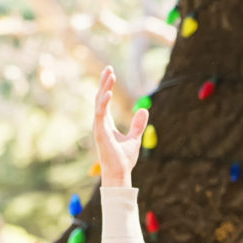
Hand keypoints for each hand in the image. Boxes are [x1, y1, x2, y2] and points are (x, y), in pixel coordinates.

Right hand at [91, 67, 145, 188]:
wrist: (120, 173)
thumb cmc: (124, 159)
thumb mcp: (135, 138)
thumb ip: (138, 124)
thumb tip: (144, 110)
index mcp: (106, 124)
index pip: (104, 101)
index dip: (107, 87)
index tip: (110, 73)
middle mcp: (100, 123)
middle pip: (100, 98)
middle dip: (104, 83)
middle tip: (109, 68)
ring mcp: (98, 127)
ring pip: (99, 103)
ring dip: (104, 88)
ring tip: (110, 75)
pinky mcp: (99, 132)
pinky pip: (100, 114)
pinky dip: (103, 103)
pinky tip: (108, 93)